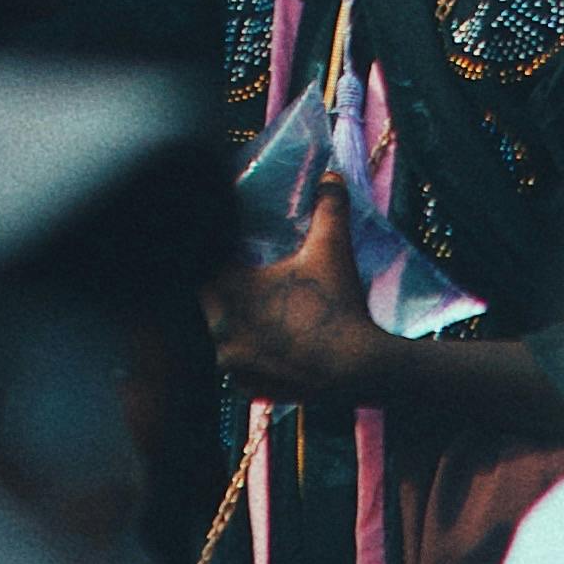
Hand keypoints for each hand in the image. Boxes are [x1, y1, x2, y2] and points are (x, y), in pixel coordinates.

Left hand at [205, 175, 405, 404]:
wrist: (357, 369)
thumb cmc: (338, 307)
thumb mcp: (332, 249)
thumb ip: (328, 208)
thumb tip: (330, 176)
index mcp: (231, 294)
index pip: (206, 266)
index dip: (219, 255)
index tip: (236, 250)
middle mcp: (222, 332)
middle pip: (212, 301)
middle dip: (228, 286)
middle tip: (250, 275)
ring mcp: (233, 365)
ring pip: (223, 334)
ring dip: (238, 321)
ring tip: (263, 308)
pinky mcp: (248, 387)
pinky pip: (237, 364)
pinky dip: (249, 351)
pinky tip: (271, 340)